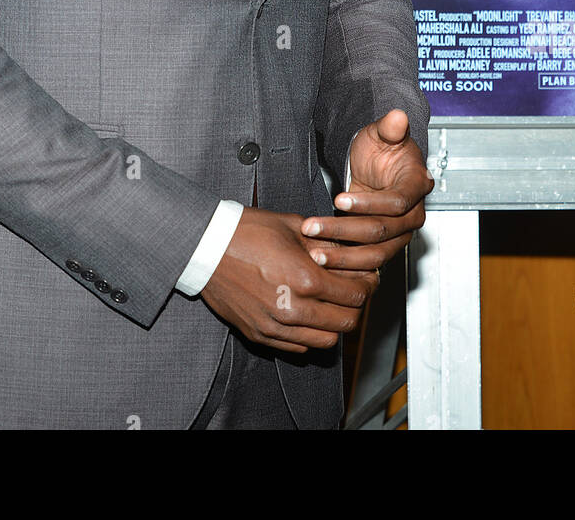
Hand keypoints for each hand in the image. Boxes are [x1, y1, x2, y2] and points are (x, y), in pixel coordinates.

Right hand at [200, 207, 380, 353]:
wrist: (206, 248)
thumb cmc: (246, 232)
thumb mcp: (293, 227)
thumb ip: (326, 244)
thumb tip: (351, 254)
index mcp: (305, 279)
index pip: (354, 295)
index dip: (368, 286)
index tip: (368, 279)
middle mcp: (293, 309)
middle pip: (345, 323)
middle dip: (355, 307)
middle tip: (354, 292)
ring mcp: (275, 327)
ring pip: (325, 341)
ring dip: (334, 325)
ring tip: (331, 305)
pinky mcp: (260, 336)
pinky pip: (298, 347)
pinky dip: (309, 335)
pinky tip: (307, 314)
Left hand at [300, 109, 434, 271]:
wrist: (378, 164)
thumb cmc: (382, 147)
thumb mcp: (382, 132)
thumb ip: (390, 127)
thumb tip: (398, 116)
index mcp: (417, 185)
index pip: (396, 202)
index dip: (367, 203)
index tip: (338, 199)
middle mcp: (413, 214)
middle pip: (381, 230)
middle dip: (344, 230)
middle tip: (312, 227)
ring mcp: (400, 233)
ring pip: (375, 252)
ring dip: (343, 255)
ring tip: (314, 253)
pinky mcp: (386, 246)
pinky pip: (368, 262)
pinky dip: (346, 264)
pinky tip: (323, 259)